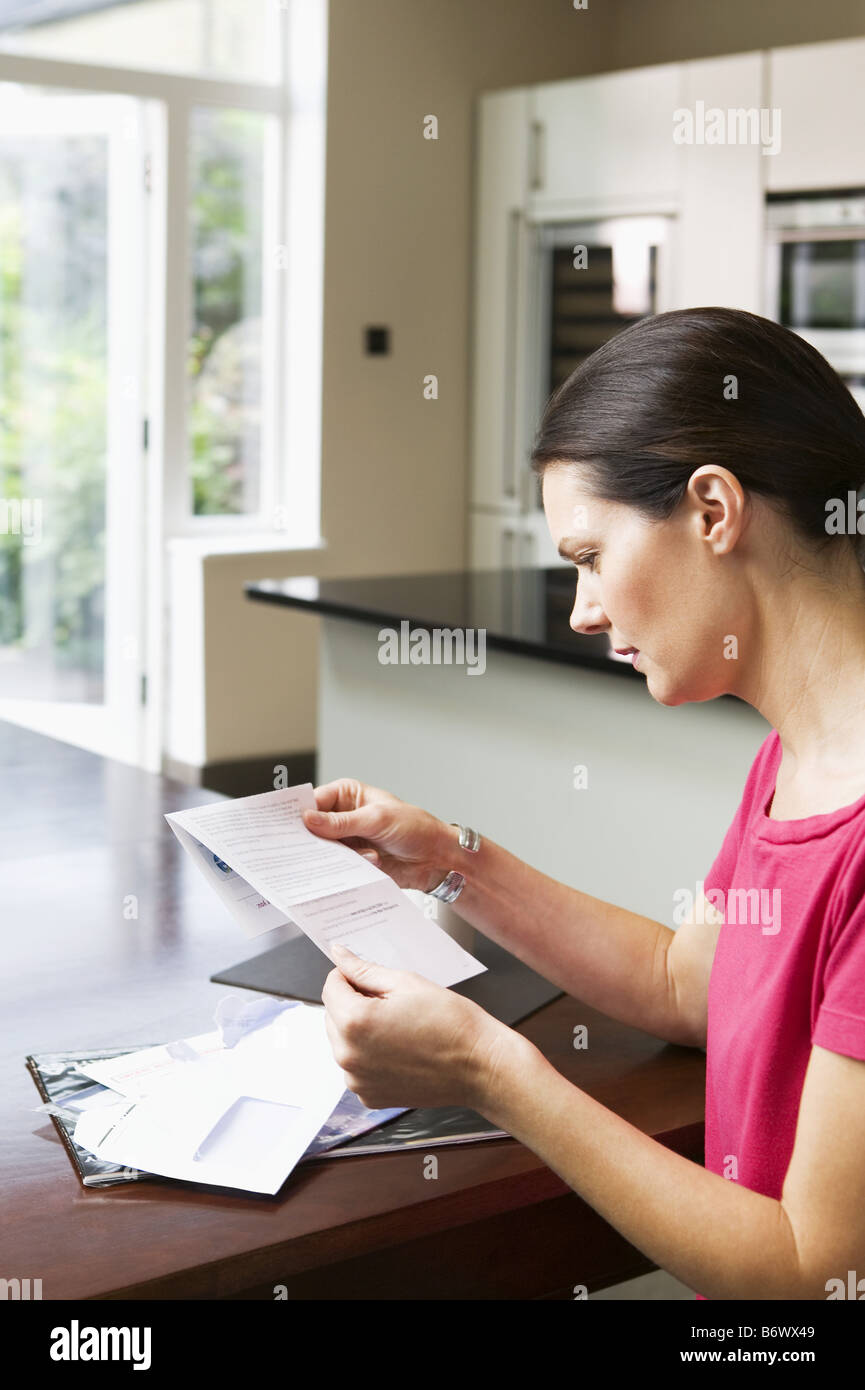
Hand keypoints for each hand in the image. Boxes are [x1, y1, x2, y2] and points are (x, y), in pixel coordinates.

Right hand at [303, 778, 453, 893]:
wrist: (435, 858)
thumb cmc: (414, 827)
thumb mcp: (377, 819)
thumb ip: (342, 822)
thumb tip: (309, 819)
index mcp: (347, 795)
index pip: (313, 801)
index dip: (299, 813)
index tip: (288, 827)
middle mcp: (342, 816)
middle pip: (313, 828)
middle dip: (313, 839)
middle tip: (311, 847)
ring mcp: (347, 840)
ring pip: (324, 849)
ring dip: (336, 855)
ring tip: (361, 854)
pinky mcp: (352, 861)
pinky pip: (336, 866)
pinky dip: (346, 868)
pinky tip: (367, 863)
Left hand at [321, 944, 510, 1110]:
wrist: (478, 1065)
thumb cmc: (451, 1024)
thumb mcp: (406, 983)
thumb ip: (365, 970)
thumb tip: (340, 955)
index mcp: (355, 1022)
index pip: (331, 987)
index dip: (349, 976)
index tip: (367, 977)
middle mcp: (348, 1055)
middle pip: (332, 1015)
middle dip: (353, 1003)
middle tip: (390, 1002)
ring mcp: (357, 1080)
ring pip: (342, 1041)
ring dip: (359, 1029)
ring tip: (397, 1027)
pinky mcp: (369, 1096)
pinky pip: (356, 1066)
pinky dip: (369, 1055)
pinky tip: (398, 1048)